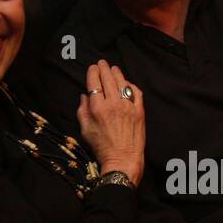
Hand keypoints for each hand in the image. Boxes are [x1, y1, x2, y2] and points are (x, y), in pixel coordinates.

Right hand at [76, 60, 144, 185]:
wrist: (123, 159)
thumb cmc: (102, 147)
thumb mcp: (85, 130)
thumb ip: (82, 111)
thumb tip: (84, 96)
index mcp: (98, 108)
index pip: (94, 83)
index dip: (92, 72)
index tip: (92, 68)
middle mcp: (113, 104)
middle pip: (108, 79)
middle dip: (104, 68)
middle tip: (102, 63)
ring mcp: (128, 107)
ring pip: (122, 83)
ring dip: (117, 73)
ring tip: (114, 69)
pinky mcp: (139, 112)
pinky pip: (136, 93)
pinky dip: (131, 86)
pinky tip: (127, 84)